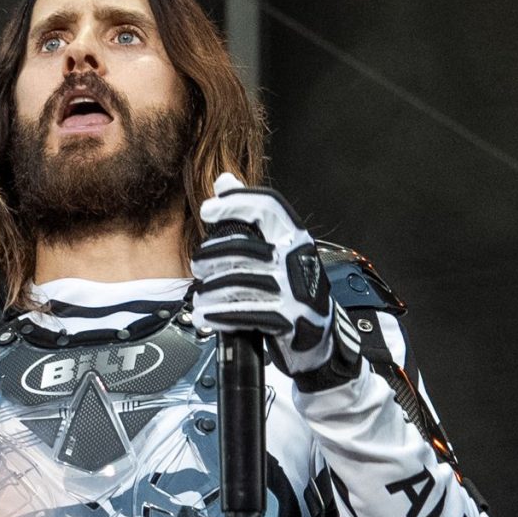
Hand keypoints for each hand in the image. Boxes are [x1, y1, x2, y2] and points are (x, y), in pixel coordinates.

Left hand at [191, 172, 340, 379]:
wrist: (319, 337)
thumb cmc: (292, 290)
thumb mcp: (278, 250)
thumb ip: (252, 218)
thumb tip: (225, 180)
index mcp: (296, 238)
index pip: (268, 206)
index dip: (235, 203)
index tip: (207, 211)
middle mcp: (298, 259)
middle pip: (243, 248)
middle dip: (210, 257)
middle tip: (198, 266)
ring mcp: (295, 290)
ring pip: (238, 282)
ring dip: (209, 291)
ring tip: (199, 296)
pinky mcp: (289, 318)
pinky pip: (244, 312)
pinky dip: (218, 314)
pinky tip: (206, 315)